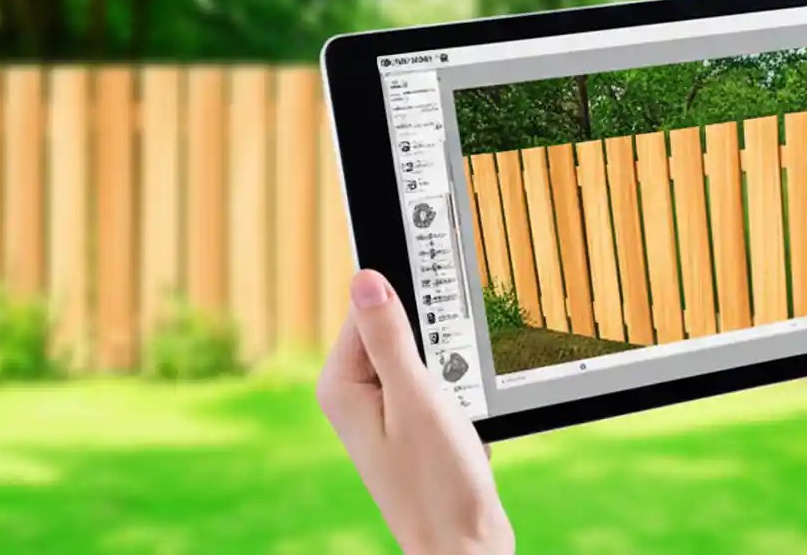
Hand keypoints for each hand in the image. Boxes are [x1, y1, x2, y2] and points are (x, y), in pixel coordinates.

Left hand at [317, 270, 513, 554]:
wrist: (465, 543)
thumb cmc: (437, 482)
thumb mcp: (415, 398)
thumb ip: (389, 336)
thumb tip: (365, 277)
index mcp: (341, 385)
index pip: (369, 309)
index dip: (408, 308)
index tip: (436, 324)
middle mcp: (355, 395)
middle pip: (398, 330)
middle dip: (434, 345)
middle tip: (446, 382)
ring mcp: (384, 410)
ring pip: (425, 356)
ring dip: (451, 370)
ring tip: (455, 409)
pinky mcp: (411, 422)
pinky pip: (437, 382)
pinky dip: (459, 391)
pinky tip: (462, 420)